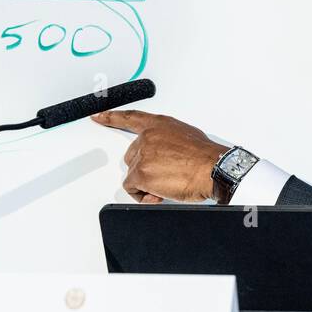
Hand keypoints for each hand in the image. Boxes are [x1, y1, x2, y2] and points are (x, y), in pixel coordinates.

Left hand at [91, 109, 226, 203]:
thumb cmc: (206, 156)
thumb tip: (166, 153)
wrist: (213, 169)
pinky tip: (159, 192)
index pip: (130, 118)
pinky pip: (133, 188)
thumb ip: (169, 141)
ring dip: (146, 183)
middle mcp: (147, 137)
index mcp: (159, 125)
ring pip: (133, 175)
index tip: (99, 115)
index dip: (112, 117)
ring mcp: (143, 155)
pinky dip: (143, 195)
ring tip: (167, 184)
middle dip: (144, 169)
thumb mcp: (187, 137)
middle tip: (164, 176)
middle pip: (131, 156)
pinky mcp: (140, 173)